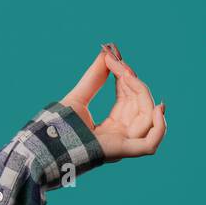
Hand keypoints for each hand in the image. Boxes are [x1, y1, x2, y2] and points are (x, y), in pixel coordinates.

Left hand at [59, 42, 166, 163]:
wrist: (47, 142)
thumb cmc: (59, 125)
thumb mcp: (79, 97)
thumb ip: (94, 77)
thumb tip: (105, 53)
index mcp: (112, 127)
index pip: (130, 101)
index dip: (128, 80)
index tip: (118, 60)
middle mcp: (121, 136)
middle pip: (141, 107)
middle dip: (134, 83)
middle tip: (120, 65)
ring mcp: (123, 145)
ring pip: (147, 120)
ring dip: (142, 95)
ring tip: (128, 76)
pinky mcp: (122, 151)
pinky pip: (149, 145)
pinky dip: (158, 128)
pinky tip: (155, 108)